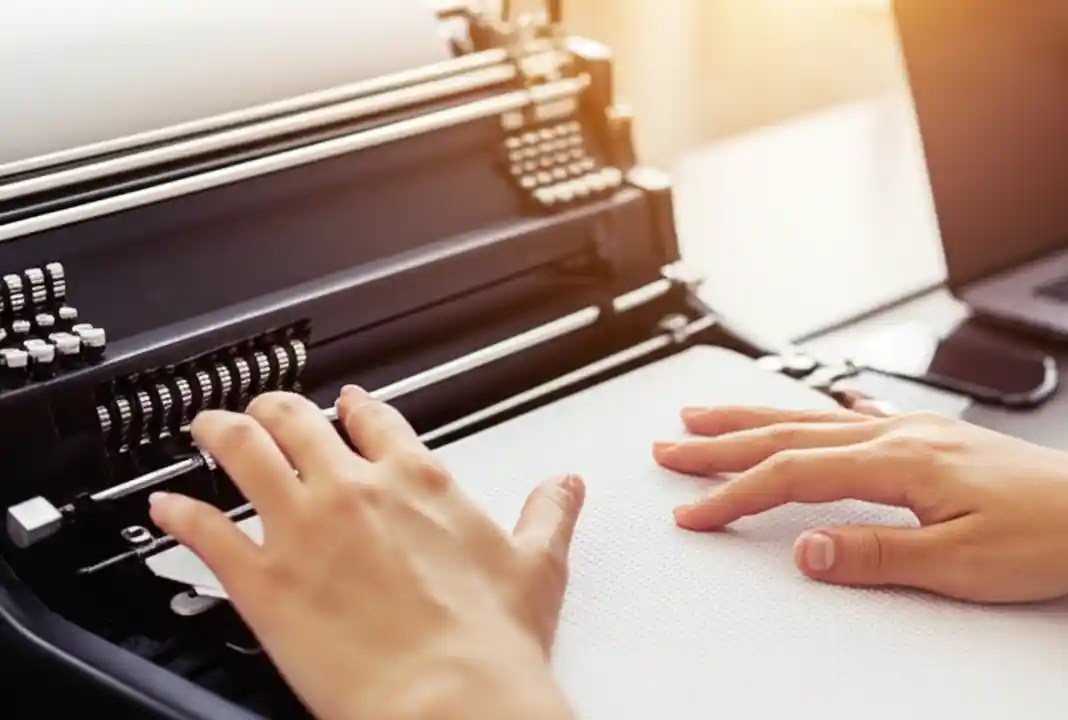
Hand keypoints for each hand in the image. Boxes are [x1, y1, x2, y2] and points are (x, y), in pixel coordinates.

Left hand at [149, 387, 581, 719]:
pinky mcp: (260, 579)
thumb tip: (566, 488)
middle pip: (296, 421)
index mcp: (417, 481)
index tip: (347, 405)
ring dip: (217, 434)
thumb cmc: (488, 642)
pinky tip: (165, 508)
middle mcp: (353, 490)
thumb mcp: (537, 565)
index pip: (376, 420)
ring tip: (205, 430)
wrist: (450, 699)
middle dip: (274, 408)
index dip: (356, 406)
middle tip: (265, 411)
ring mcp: (301, 528)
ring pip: (241, 452)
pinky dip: (177, 514)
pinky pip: (203, 531)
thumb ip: (548, 515)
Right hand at [653, 407, 1067, 602]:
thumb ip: (875, 554)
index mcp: (900, 462)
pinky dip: (811, 413)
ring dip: (754, 418)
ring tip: (708, 415)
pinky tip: (806, 410)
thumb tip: (806, 552)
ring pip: (814, 417)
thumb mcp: (958, 563)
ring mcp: (913, 430)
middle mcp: (900, 434)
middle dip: (723, 443)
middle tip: (671, 448)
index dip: (735, 495)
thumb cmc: (1047, 536)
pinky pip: (850, 416)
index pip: (793, 475)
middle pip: (789, 433)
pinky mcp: (929, 438)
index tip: (693, 513)